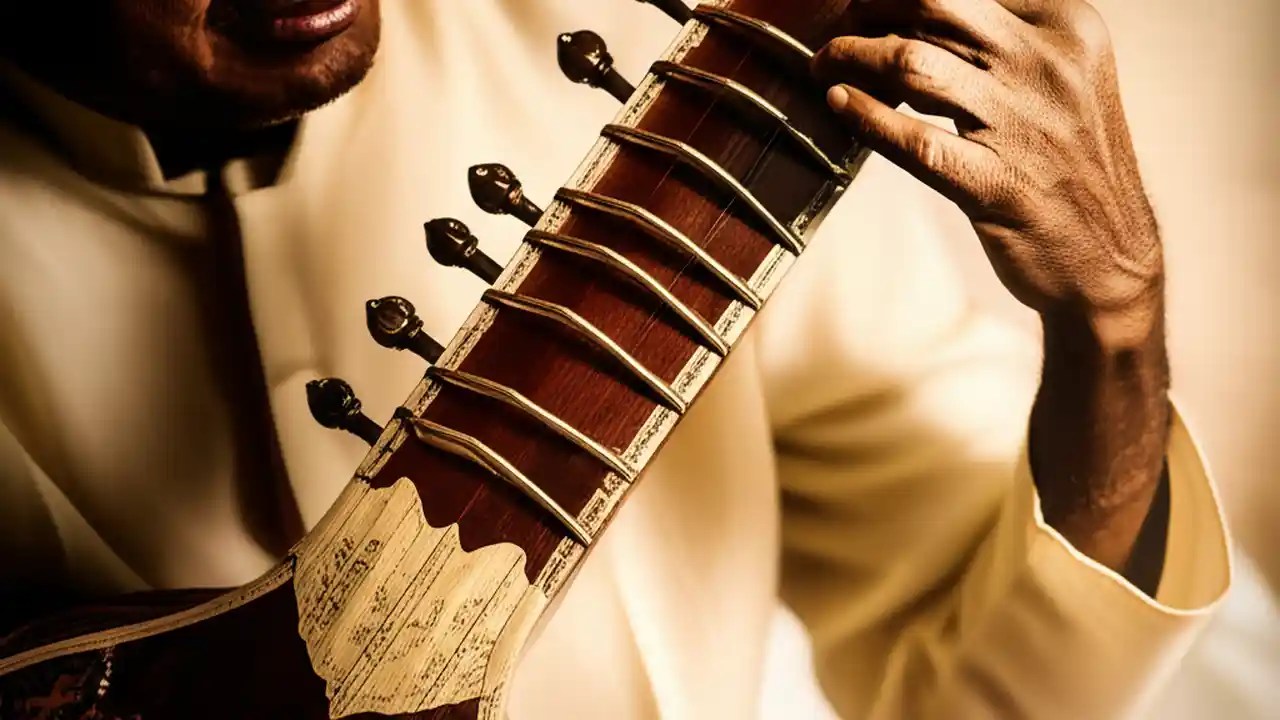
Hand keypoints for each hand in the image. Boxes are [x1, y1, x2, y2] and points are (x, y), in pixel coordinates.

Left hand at [815, 0, 1161, 346]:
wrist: (1109, 260)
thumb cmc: (1067, 164)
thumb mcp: (1057, 77)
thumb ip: (1000, 40)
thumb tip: (916, 14)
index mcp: (1066, 26)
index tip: (867, 6)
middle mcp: (1048, 66)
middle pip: (933, 4)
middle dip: (869, 7)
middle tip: (839, 25)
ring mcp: (1023, 126)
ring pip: (914, 64)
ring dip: (852, 56)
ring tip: (825, 63)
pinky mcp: (997, 185)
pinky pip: (915, 141)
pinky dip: (866, 116)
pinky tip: (839, 103)